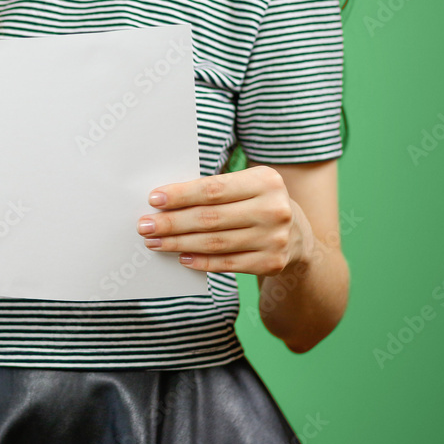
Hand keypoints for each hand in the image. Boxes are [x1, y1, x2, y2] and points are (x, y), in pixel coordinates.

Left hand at [136, 165, 312, 275]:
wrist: (299, 235)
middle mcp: (274, 209)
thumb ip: (215, 190)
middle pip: (211, 218)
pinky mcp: (271, 263)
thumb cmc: (258, 203)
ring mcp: (275, 239)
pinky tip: (181, 257)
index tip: (154, 199)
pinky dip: (200, 261)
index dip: (181, 195)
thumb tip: (165, 201)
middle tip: (144, 225)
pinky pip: (227, 263)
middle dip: (172, 223)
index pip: (213, 189)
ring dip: (179, 243)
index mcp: (266, 180)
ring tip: (154, 242)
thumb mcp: (247, 186)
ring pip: (215, 242)